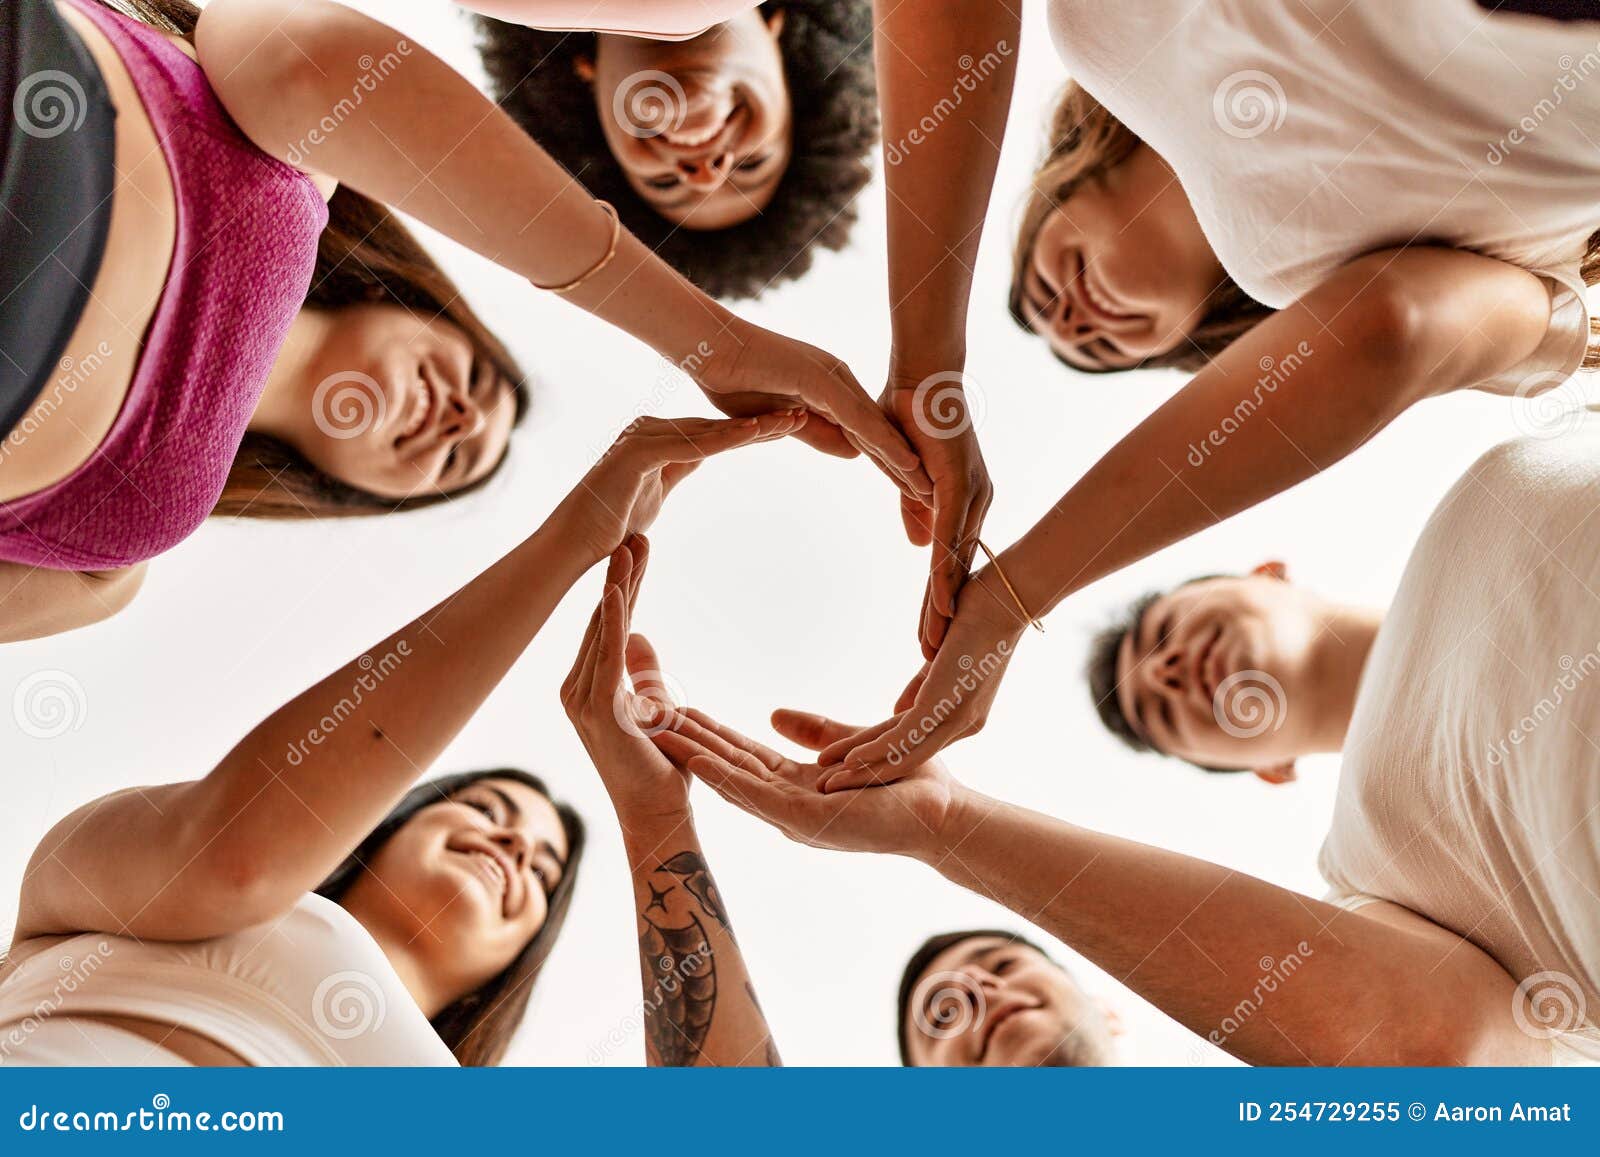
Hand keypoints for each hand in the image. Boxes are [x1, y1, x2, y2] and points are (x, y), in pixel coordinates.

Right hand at [552, 412, 804, 565]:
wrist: (573, 545)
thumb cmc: (610, 526)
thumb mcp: (656, 492)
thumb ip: (677, 468)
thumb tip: (699, 456)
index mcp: (658, 438)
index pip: (716, 433)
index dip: (754, 428)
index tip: (791, 426)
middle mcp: (650, 430)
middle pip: (718, 426)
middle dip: (762, 421)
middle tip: (805, 413)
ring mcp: (641, 438)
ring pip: (709, 431)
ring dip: (753, 426)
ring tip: (792, 420)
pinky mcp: (635, 454)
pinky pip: (690, 445)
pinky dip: (724, 440)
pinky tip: (755, 433)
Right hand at [560, 536, 692, 824]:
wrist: (659, 817)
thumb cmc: (661, 769)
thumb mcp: (655, 707)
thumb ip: (644, 673)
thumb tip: (638, 634)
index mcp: (588, 687)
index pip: (608, 625)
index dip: (624, 585)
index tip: (638, 545)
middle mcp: (576, 690)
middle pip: (604, 621)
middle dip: (620, 576)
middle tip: (634, 529)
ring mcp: (582, 702)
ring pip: (603, 632)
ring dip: (617, 587)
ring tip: (628, 546)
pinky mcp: (599, 713)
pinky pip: (606, 659)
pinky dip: (612, 622)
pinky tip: (617, 591)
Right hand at [651, 706, 960, 857]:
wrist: (946, 815)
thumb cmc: (909, 785)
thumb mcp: (851, 746)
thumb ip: (813, 733)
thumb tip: (775, 713)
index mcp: (794, 788)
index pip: (738, 755)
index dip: (703, 731)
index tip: (669, 708)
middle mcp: (784, 806)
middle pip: (723, 766)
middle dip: (683, 740)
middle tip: (641, 713)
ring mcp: (792, 816)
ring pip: (730, 779)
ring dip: (690, 756)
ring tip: (653, 731)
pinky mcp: (807, 820)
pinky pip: (757, 794)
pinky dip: (723, 775)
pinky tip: (695, 758)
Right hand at [691, 321, 931, 503]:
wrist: (706, 346)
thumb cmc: (733, 380)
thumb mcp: (778, 418)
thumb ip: (813, 431)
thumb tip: (851, 452)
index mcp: (829, 389)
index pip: (867, 435)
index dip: (888, 463)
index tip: (909, 491)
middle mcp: (838, 380)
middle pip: (879, 432)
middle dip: (904, 466)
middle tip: (931, 497)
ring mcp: (832, 377)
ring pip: (876, 428)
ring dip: (903, 460)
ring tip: (929, 490)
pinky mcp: (820, 378)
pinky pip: (859, 417)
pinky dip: (884, 442)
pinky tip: (906, 463)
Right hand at [812, 568, 1026, 792]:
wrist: (1004, 600)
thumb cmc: (976, 622)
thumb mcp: (941, 665)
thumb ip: (920, 689)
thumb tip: (895, 711)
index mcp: (962, 718)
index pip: (910, 743)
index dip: (876, 756)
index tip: (844, 766)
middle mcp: (962, 726)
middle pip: (903, 757)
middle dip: (863, 773)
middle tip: (828, 786)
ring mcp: (955, 719)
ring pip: (901, 756)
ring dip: (862, 770)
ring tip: (828, 781)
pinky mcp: (944, 706)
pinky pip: (903, 738)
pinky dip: (873, 751)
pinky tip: (848, 761)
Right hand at [880, 369, 992, 657]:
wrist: (921, 368)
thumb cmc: (910, 410)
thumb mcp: (905, 471)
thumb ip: (913, 506)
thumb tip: (917, 543)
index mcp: (963, 500)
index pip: (949, 563)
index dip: (939, 601)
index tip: (928, 638)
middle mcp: (975, 503)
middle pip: (957, 575)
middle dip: (943, 620)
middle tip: (932, 663)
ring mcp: (971, 496)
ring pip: (955, 567)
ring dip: (943, 610)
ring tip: (932, 650)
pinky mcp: (959, 486)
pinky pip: (950, 542)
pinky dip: (945, 578)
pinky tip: (939, 609)